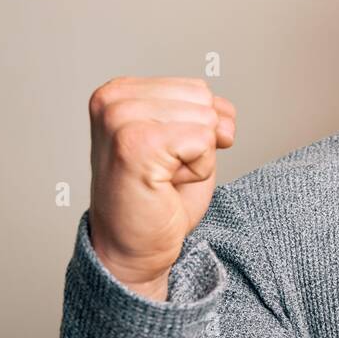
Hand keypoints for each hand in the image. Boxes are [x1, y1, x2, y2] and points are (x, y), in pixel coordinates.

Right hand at [86, 76, 236, 297]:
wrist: (133, 248)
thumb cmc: (158, 199)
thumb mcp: (185, 140)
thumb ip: (205, 113)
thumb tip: (225, 116)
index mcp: (119, 92)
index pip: (198, 89)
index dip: (197, 129)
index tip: (163, 158)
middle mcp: (113, 100)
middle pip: (204, 101)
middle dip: (199, 142)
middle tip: (163, 172)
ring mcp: (121, 120)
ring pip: (206, 120)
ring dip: (198, 158)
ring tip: (162, 178)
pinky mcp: (136, 144)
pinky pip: (204, 142)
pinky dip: (198, 170)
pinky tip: (165, 186)